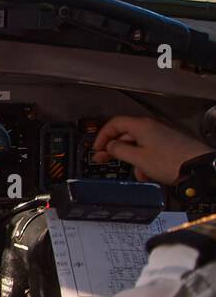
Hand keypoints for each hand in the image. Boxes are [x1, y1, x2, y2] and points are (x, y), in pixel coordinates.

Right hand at [91, 115, 210, 184]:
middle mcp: (151, 128)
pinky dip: (144, 161)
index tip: (97, 148)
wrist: (199, 167)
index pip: (114, 124)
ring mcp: (161, 136)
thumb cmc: (170, 161)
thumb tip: (109, 146)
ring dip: (132, 159)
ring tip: (135, 172)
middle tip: (103, 158)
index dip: (102, 135)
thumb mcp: (138, 158)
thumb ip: (119, 150)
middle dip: (114, 148)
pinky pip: (150, 151)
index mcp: (141, 126)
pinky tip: (148, 173)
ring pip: (138, 145)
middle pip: (125, 134)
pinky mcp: (169, 145)